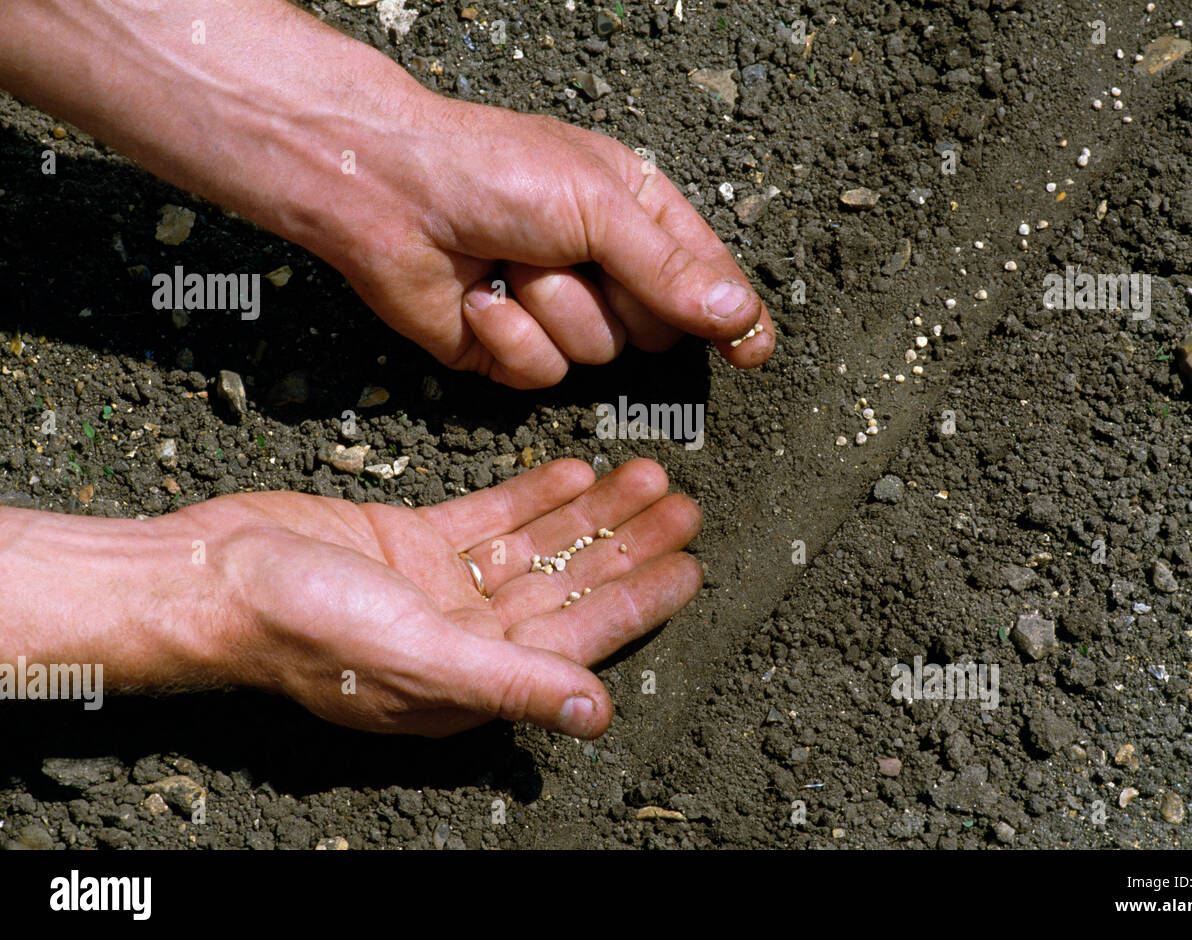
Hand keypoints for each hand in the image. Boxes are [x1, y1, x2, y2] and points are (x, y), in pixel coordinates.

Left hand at [0, 0, 775, 388]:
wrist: (385, 191)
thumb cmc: (491, 170)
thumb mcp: (598, 204)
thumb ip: (670, 268)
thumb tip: (737, 317)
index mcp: (635, 218)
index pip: (706, 281)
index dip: (733, 317)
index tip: (754, 352)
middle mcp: (601, 269)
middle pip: (655, 331)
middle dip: (617, 299)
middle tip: (575, 256)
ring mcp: (554, 312)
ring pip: (595, 357)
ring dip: (553, 310)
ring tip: (511, 264)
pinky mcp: (507, 349)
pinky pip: (539, 375)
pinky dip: (510, 338)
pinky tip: (480, 299)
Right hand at [170, 459, 701, 737]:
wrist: (213, 575)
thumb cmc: (304, 627)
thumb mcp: (420, 656)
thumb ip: (512, 681)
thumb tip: (595, 715)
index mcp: (473, 679)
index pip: (578, 639)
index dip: (637, 602)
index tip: (690, 566)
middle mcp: (466, 636)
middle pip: (568, 587)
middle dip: (625, 546)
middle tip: (681, 504)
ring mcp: (441, 588)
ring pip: (536, 549)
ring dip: (588, 514)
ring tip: (643, 475)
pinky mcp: (415, 543)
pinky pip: (490, 520)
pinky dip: (531, 496)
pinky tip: (573, 470)